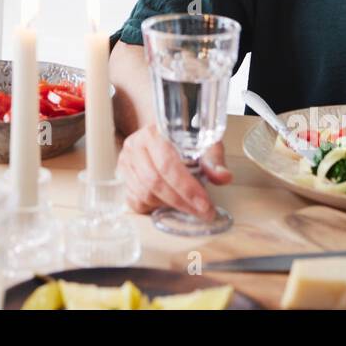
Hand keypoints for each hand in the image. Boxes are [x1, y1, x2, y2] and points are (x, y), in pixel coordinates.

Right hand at [116, 122, 231, 220]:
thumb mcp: (202, 143)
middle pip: (154, 181)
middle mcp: (135, 146)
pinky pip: (135, 201)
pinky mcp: (122, 178)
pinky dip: (153, 207)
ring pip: (144, 194)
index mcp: (154, 133)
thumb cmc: (182, 140)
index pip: (168, 164)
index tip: (205, 204)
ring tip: (188, 207)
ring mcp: (126, 162)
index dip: (187, 188)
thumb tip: (223, 177)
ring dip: (169, 205)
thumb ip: (213, 160)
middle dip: (181, 202)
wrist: (162, 135)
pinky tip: (168, 204)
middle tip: (202, 212)